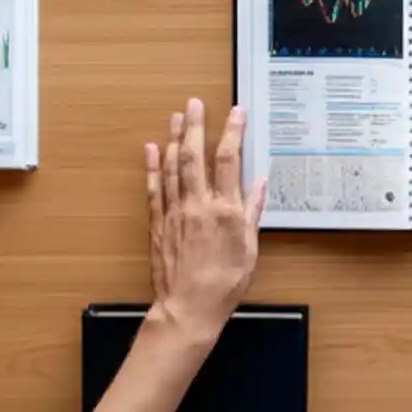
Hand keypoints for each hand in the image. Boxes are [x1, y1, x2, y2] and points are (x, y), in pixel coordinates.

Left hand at [143, 98, 266, 348]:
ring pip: (174, 167)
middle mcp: (199, 205)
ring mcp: (176, 213)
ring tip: (177, 117)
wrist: (189, 308)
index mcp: (226, 211)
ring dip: (175, 139)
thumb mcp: (250, 249)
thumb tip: (258, 184)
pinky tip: (153, 149)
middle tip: (195, 103)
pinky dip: (153, 167)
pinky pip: (155, 189)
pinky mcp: (159, 224)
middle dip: (196, 126)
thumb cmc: (224, 284)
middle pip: (196, 156)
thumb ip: (252, 212)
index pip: (229, 161)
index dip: (232, 132)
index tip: (235, 113)